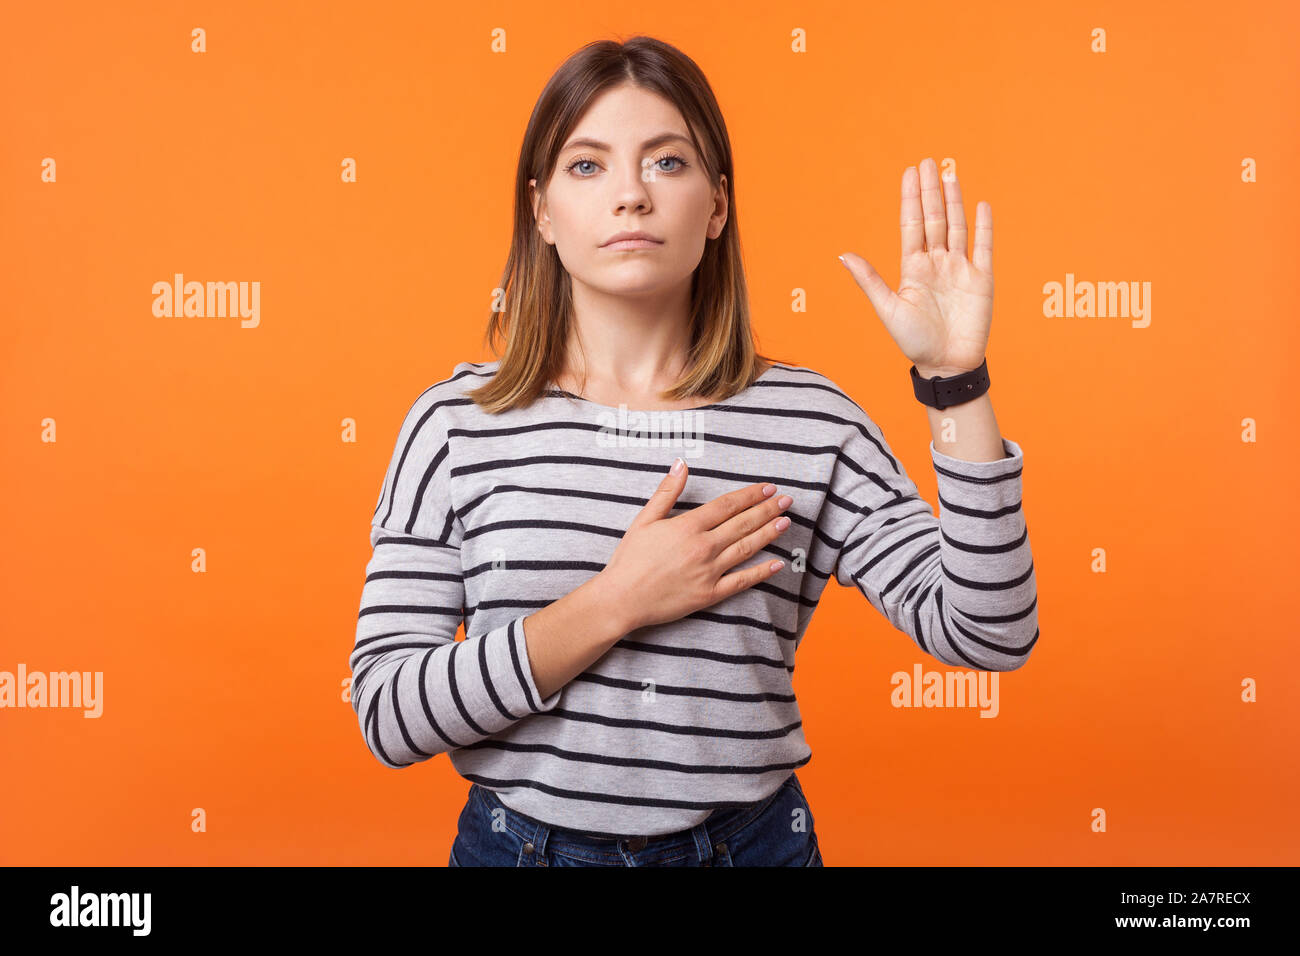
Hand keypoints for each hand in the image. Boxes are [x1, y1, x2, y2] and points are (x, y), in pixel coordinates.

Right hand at [596, 460, 793, 632]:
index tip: (769, 488)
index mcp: (688, 526)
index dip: (751, 495)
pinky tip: (777, 564)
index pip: (728, 505)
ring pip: (746, 548)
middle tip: (787, 501)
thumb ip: (667, 491)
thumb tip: (682, 463)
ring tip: (786, 522)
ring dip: (768, 534)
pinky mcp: (710, 594)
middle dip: (767, 510)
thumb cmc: (630, 559)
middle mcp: (703, 547)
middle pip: (743, 523)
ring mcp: (709, 572)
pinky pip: (741, 582)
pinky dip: (761, 572)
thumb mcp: (645, 519)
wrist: (622, 599)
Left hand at [839, 157, 992, 377]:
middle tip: (929, 162)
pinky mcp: (982, 280)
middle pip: (934, 219)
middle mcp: (937, 264)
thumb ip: (869, 280)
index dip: (911, 199)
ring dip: (954, 201)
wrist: (946, 365)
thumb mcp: (887, 309)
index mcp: (913, 268)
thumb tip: (842, 254)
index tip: (910, 173)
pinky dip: (983, 227)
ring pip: (957, 227)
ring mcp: (960, 270)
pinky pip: (983, 248)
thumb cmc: (914, 342)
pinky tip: (980, 205)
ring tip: (950, 174)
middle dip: (931, 191)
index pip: (912, 225)